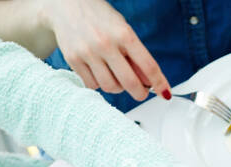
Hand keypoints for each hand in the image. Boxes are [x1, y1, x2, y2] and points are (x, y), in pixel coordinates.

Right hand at [39, 0, 169, 100]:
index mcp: (124, 34)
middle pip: (130, 83)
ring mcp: (88, 52)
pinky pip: (92, 85)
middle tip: (141, 92)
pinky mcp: (73, 59)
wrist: (66, 4)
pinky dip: (100, 84)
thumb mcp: (123, 29)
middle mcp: (105, 43)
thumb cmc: (99, 17)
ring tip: (117, 77)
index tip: (164, 93)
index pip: (148, 66)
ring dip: (118, 88)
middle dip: (140, 93)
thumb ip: (135, 55)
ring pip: (111, 87)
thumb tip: (148, 82)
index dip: (159, 83)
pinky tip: (101, 73)